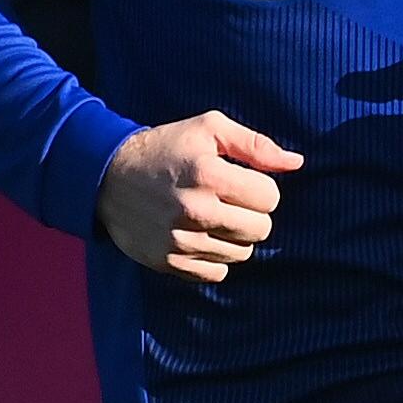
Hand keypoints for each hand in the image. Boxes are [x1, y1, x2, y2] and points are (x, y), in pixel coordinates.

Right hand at [97, 111, 299, 283]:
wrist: (105, 175)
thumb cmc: (165, 148)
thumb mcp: (208, 129)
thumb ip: (256, 144)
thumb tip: (297, 163)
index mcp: (208, 175)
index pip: (271, 198)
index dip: (261, 188)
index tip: (241, 181)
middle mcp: (195, 210)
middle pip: (261, 229)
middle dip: (252, 214)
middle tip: (229, 201)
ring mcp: (180, 239)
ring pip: (242, 253)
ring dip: (234, 237)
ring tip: (212, 217)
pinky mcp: (167, 261)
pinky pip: (217, 273)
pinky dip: (214, 259)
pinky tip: (200, 237)